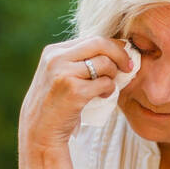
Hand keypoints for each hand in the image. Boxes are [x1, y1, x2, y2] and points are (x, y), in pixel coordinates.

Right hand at [18, 36, 136, 152]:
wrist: (40, 130)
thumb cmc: (56, 103)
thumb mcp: (60, 74)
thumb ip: (79, 61)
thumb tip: (116, 48)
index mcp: (53, 51)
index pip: (91, 39)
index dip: (113, 46)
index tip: (124, 57)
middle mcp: (56, 58)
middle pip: (99, 43)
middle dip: (120, 54)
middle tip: (129, 67)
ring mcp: (64, 74)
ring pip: (104, 63)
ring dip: (113, 76)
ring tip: (107, 87)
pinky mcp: (74, 91)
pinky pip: (105, 83)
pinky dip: (109, 89)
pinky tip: (102, 96)